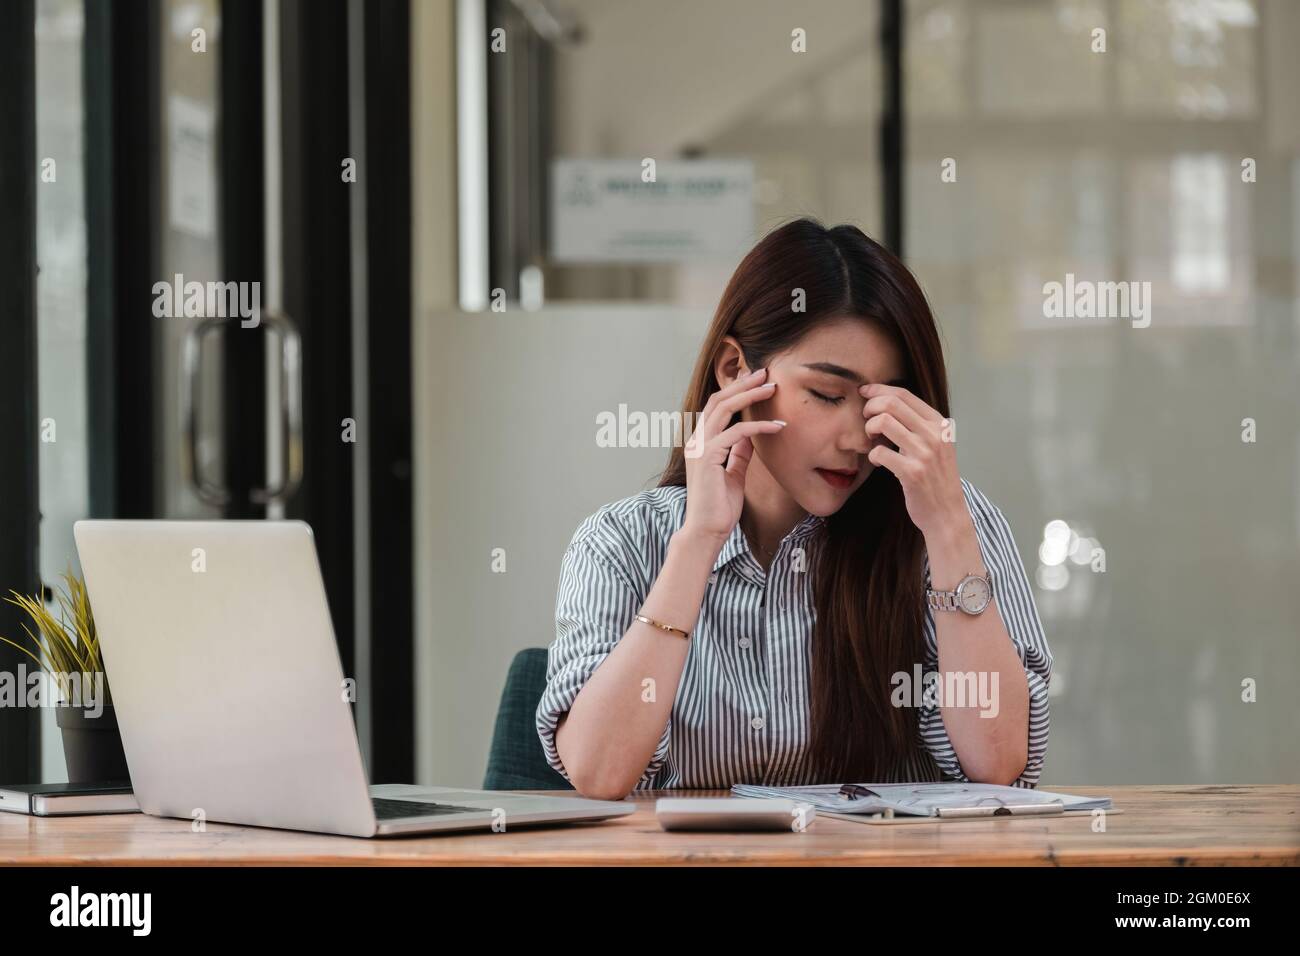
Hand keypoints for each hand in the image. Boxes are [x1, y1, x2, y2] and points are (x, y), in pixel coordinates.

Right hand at [681, 367, 786, 543]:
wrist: (707, 532)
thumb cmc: (719, 507)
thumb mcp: (733, 474)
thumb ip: (739, 453)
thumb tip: (751, 436)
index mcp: (700, 443)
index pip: (716, 407)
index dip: (735, 390)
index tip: (756, 379)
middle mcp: (696, 441)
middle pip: (718, 400)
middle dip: (743, 383)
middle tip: (766, 373)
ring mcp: (699, 448)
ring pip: (723, 409)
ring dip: (749, 395)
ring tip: (772, 387)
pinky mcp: (708, 458)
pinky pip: (736, 433)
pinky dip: (758, 426)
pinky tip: (778, 426)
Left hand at [860, 383, 965, 538]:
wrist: (947, 513)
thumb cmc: (936, 478)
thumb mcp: (936, 444)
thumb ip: (918, 425)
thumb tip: (885, 402)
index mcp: (940, 423)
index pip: (904, 394)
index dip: (879, 390)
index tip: (864, 392)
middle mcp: (935, 434)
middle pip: (891, 403)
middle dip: (870, 407)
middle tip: (865, 419)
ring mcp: (925, 453)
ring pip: (884, 422)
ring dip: (869, 428)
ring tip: (871, 439)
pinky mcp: (912, 473)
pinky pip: (880, 452)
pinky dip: (873, 455)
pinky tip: (878, 461)